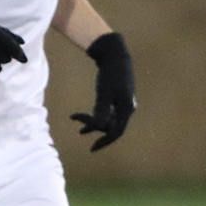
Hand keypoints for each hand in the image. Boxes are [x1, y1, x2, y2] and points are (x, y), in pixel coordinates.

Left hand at [70, 32, 135, 150]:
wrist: (114, 56)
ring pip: (108, 119)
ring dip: (94, 122)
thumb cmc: (109, 74)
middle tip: (79, 130)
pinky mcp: (118, 98)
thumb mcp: (103, 93)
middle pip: (111, 126)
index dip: (104, 142)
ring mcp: (123, 103)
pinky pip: (107, 112)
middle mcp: (127, 108)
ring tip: (78, 124)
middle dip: (95, 128)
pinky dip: (96, 114)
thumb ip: (101, 110)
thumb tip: (98, 126)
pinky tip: (83, 115)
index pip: (116, 132)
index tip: (92, 149)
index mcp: (126, 109)